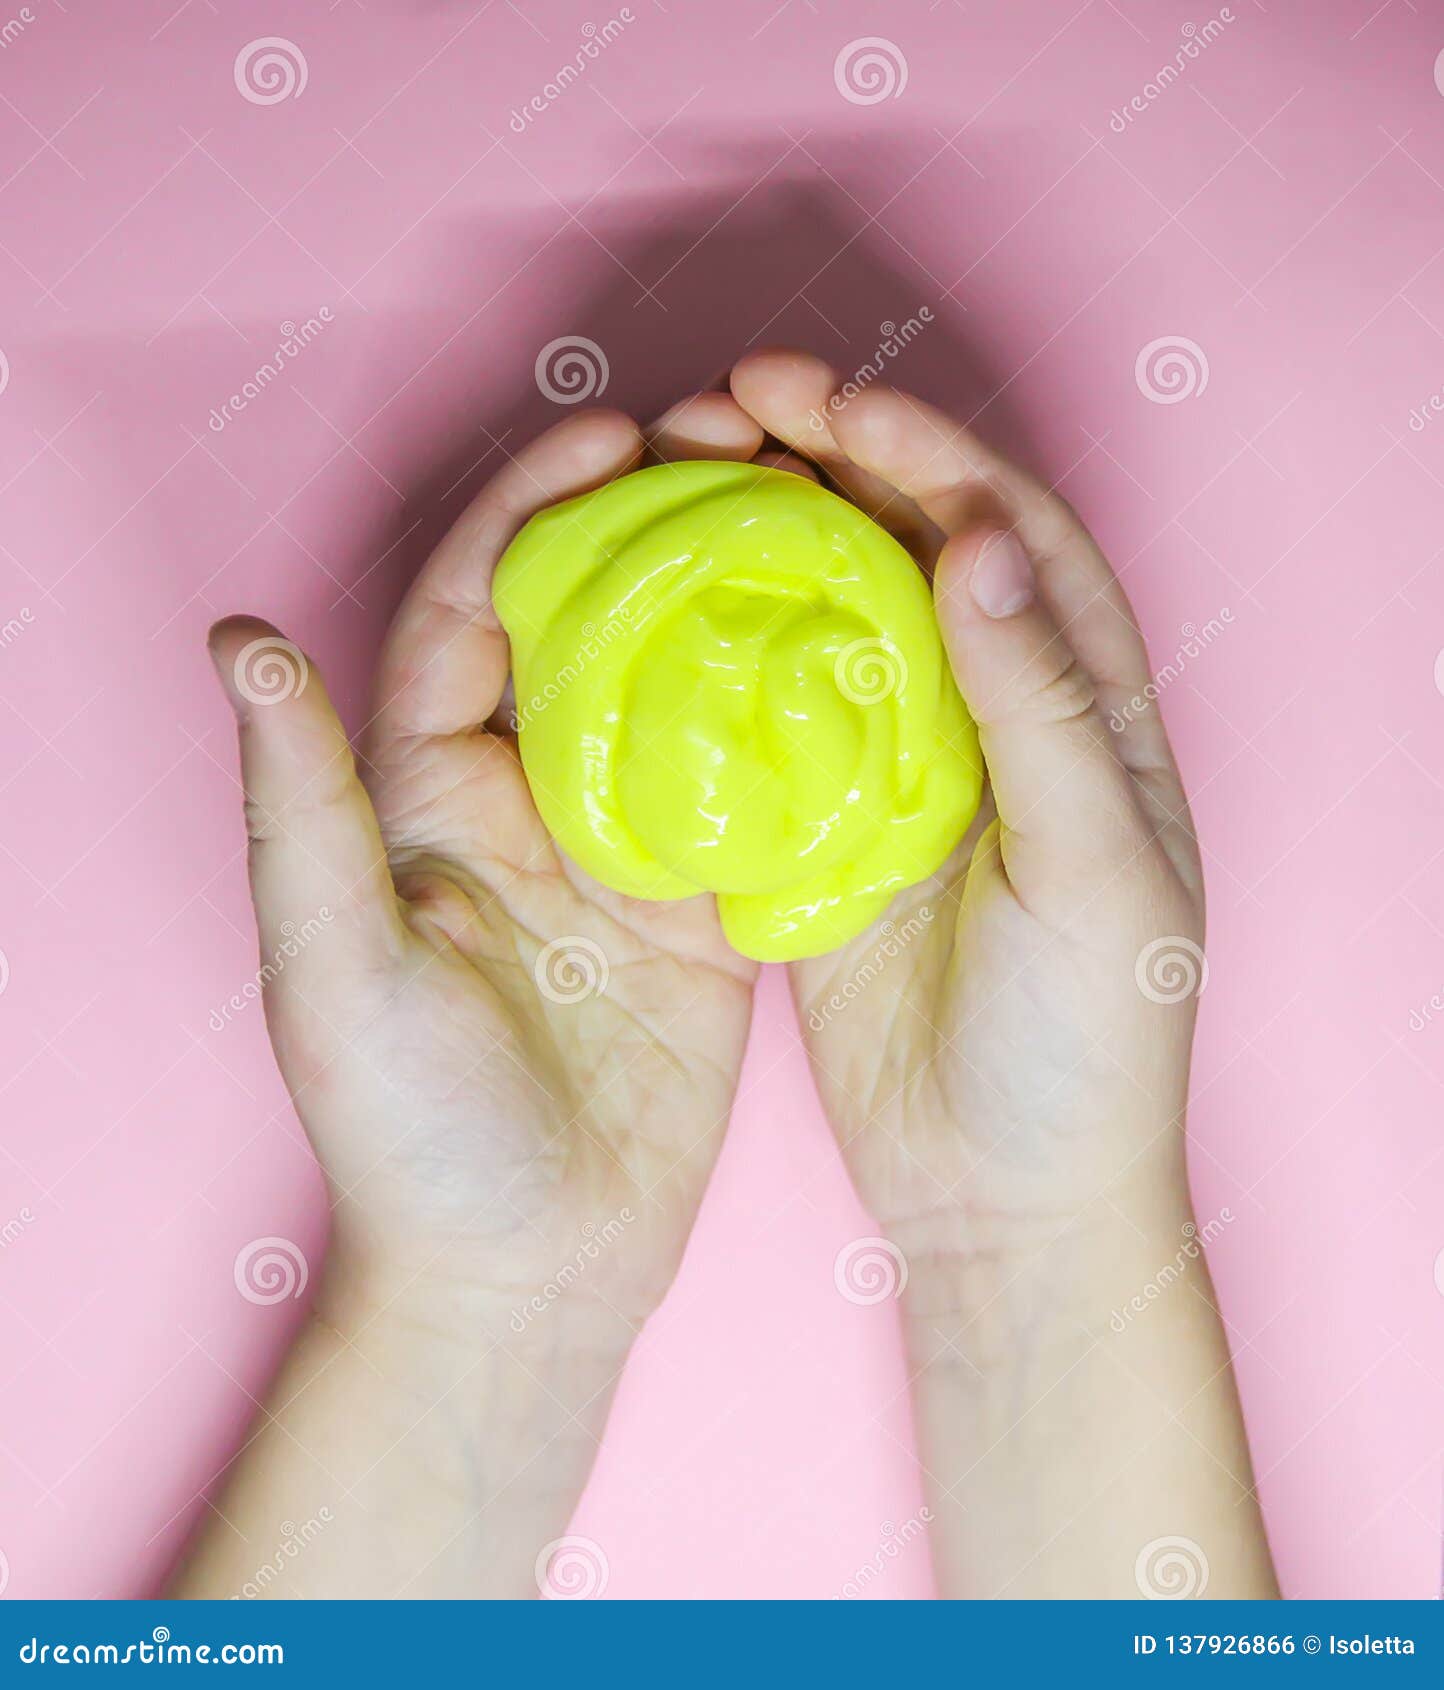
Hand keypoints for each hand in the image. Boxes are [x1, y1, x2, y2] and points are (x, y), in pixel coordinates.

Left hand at [179, 410, 756, 1598]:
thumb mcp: (337, 967)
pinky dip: (797, 712)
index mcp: (422, 794)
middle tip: (741, 441)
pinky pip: (751, 783)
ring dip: (732, 595)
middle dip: (650, 522)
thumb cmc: (414, 1137)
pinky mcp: (703, 904)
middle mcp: (520, 799)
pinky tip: (858, 644)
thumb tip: (238, 638)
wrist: (529, 1273)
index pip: (467, 611)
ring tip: (813, 509)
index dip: (531, 514)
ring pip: (676, 685)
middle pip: (583, 622)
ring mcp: (620, 847)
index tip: (617, 440)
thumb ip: (301, 805)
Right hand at [717, 349, 1274, 1599]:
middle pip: (909, 551)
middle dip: (828, 462)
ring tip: (676, 480)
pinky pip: (769, 719)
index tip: (826, 401)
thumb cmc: (1087, 1046)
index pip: (1007, 535)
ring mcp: (900, 772)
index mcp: (1086, 710)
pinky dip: (719, 656)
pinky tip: (654, 613)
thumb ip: (1042, 709)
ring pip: (831, 619)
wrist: (1004, 1191)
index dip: (925, 453)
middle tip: (727, 402)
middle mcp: (993, 720)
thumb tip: (980, 541)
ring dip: (763, 542)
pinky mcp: (826, 836)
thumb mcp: (1095, 874)